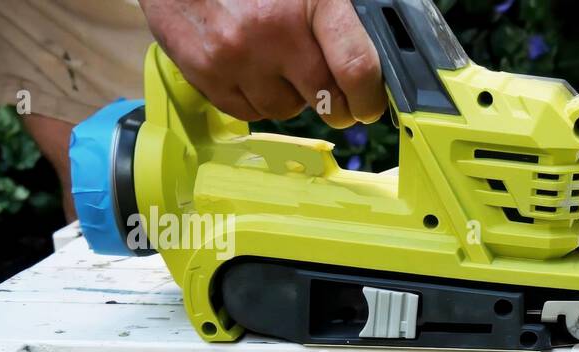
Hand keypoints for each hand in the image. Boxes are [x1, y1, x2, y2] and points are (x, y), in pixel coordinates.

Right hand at [138, 0, 383, 126]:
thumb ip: (340, 20)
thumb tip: (371, 65)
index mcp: (313, 0)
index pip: (355, 67)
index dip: (369, 97)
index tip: (369, 105)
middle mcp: (275, 29)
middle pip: (325, 97)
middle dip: (336, 105)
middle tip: (335, 98)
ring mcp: (238, 55)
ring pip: (287, 110)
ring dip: (292, 99)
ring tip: (281, 68)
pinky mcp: (208, 73)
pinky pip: (250, 113)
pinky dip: (258, 100)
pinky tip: (253, 72)